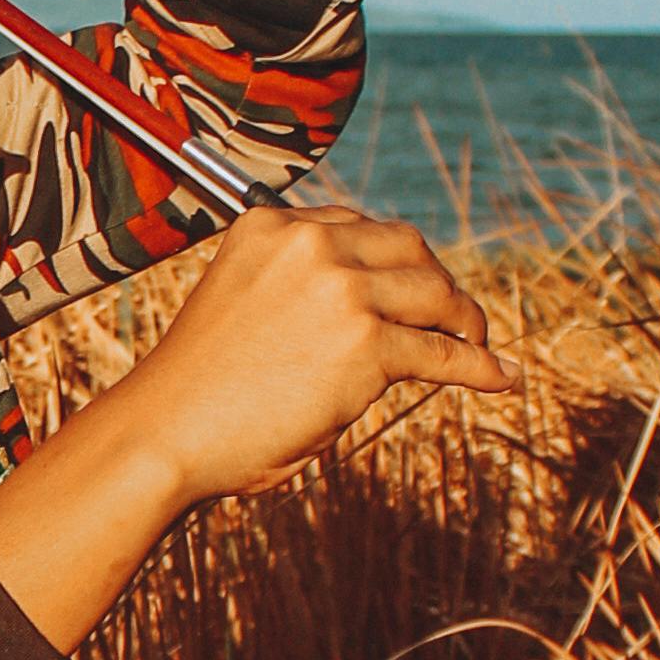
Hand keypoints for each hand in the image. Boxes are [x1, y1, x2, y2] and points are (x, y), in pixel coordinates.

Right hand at [0, 199, 505, 650]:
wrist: (163, 433)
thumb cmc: (194, 391)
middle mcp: (309, 244)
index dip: (394, 258)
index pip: (358, 228)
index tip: (412, 284)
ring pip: (434, 295)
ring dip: (464, 321)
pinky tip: (496, 376)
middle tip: (455, 317)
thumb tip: (371, 317)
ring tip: (476, 346)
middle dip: (437, 282)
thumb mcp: (242, 305)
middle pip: (408, 248)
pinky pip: (442, 353)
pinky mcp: (366, 345)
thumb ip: (296, 291)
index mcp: (271, 226)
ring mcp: (341, 291)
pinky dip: (477, 366)